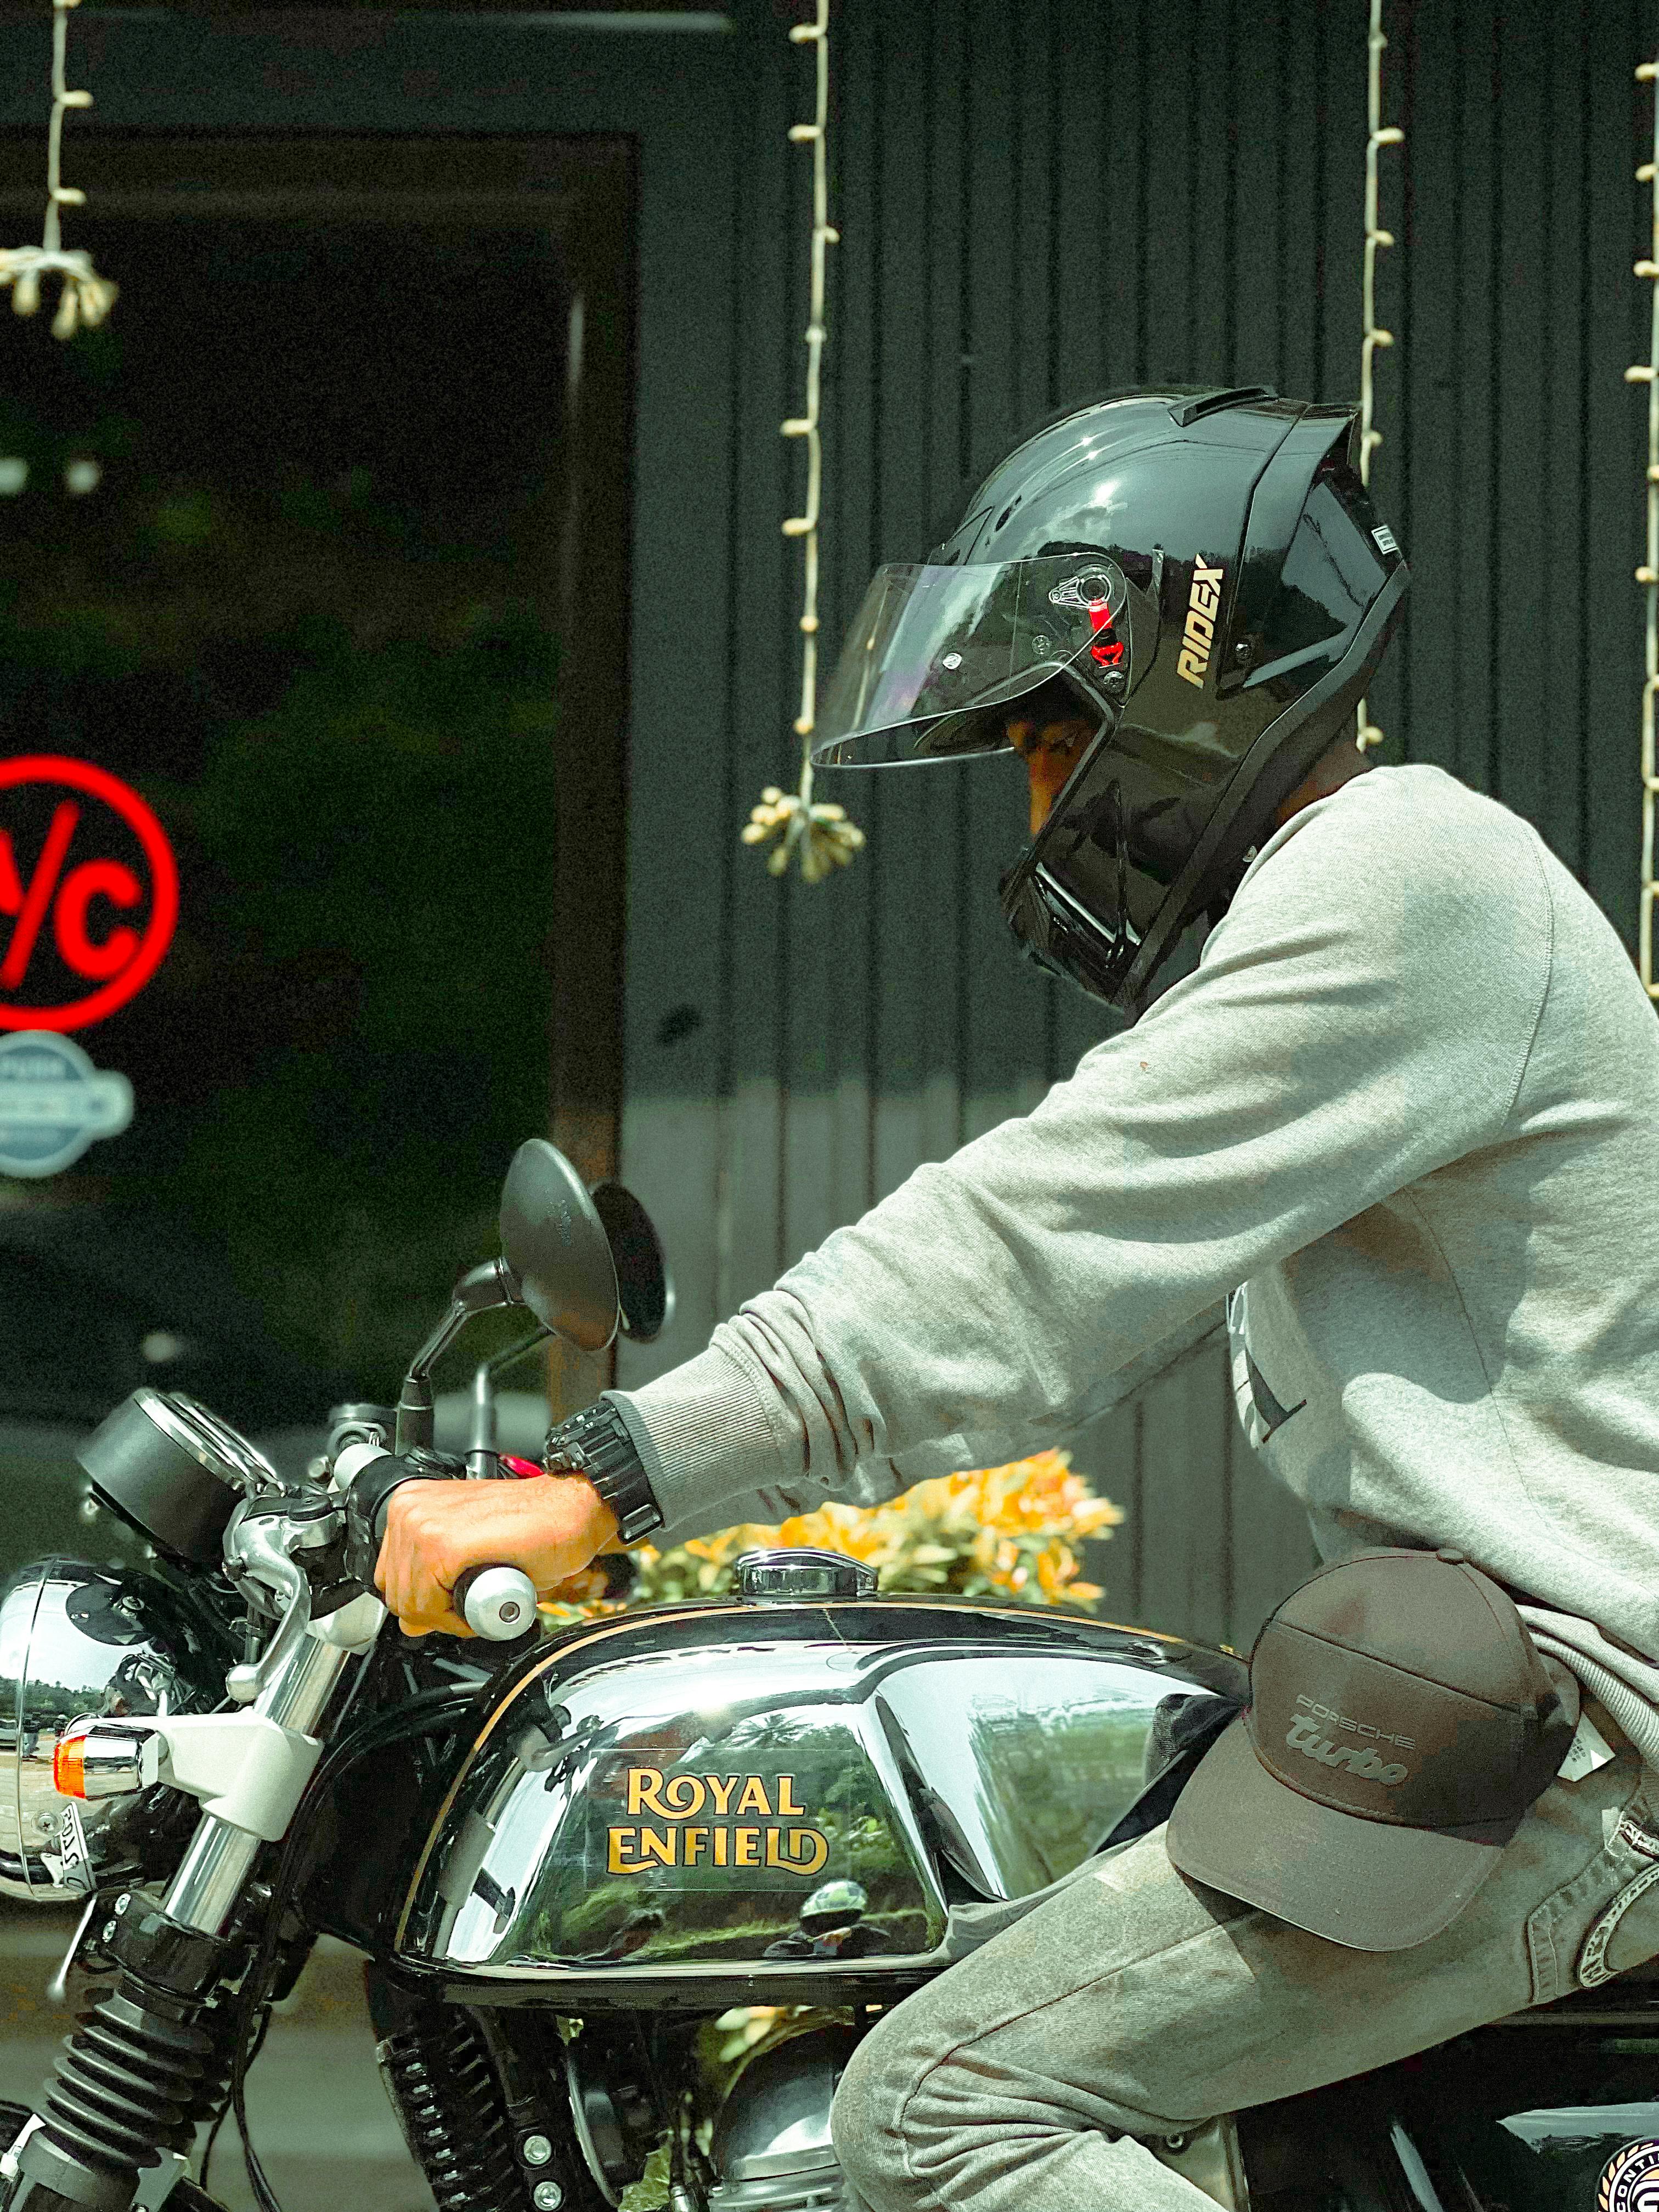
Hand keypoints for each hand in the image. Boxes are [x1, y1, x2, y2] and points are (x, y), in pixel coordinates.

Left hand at [375, 1475, 619, 1637]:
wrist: (573, 1510)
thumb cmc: (535, 1524)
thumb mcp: (470, 1553)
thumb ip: (433, 1581)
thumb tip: (409, 1621)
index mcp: (411, 1505)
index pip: (390, 1579)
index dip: (425, 1603)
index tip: (458, 1599)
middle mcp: (410, 1509)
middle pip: (397, 1595)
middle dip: (435, 1613)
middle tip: (476, 1600)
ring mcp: (424, 1522)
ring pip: (412, 1604)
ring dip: (448, 1615)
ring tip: (486, 1593)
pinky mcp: (444, 1542)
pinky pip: (429, 1603)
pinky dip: (458, 1616)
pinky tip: (487, 1595)